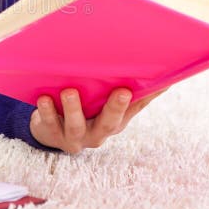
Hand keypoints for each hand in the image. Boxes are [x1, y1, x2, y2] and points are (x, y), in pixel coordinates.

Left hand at [29, 87, 166, 153]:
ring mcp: (75, 136)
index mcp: (115, 123)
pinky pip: (49, 123)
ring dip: (73, 108)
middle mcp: (98, 133)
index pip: (134, 109)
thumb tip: (164, 72)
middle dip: (115, 108)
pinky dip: (46, 112)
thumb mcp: (107, 104)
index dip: (147, 97)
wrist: (51, 131)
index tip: (162, 82)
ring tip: (70, 91)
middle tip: (122, 91)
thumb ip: (131, 92)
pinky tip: (44, 98)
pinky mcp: (51, 133)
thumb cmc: (86, 111)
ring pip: (75, 125)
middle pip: (109, 123)